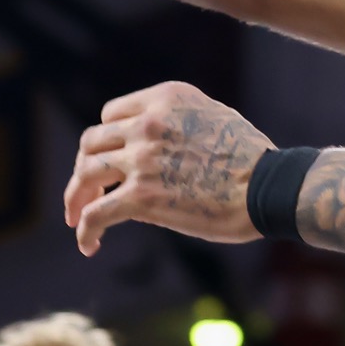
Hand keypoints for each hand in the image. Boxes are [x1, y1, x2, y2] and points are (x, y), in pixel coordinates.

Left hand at [63, 81, 274, 254]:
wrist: (269, 186)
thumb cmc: (252, 158)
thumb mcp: (213, 116)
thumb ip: (178, 122)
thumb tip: (156, 146)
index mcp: (165, 99)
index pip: (111, 114)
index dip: (107, 140)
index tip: (111, 161)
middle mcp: (147, 123)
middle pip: (91, 142)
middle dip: (86, 167)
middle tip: (88, 191)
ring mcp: (141, 159)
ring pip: (85, 174)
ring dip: (75, 197)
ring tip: (77, 217)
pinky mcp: (140, 197)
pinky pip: (96, 213)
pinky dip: (85, 230)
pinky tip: (89, 245)